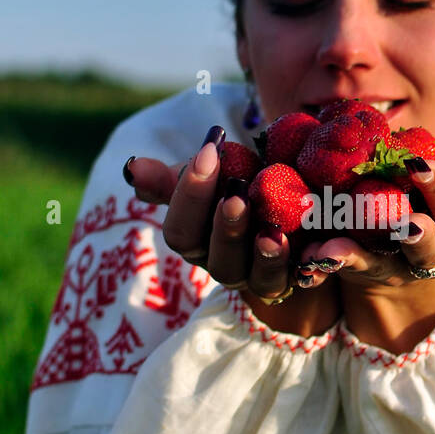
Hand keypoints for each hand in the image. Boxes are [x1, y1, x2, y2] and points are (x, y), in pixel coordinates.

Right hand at [123, 132, 340, 336]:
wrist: (296, 201)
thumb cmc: (243, 182)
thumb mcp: (211, 175)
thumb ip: (173, 176)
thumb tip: (132, 169)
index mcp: (197, 240)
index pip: (180, 232)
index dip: (190, 196)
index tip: (208, 153)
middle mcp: (223, 264)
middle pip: (215, 259)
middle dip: (224, 227)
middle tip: (236, 194)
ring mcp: (258, 277)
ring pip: (253, 278)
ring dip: (261, 254)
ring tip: (270, 230)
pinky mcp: (295, 279)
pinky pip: (292, 281)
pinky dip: (295, 263)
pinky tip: (302, 241)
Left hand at [295, 135, 434, 352]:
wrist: (405, 258)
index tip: (420, 167)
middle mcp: (433, 249)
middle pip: (425, 242)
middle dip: (411, 231)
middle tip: (394, 219)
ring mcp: (394, 266)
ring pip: (377, 261)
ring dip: (357, 253)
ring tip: (335, 247)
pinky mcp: (359, 274)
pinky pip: (340, 268)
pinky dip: (324, 261)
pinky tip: (307, 254)